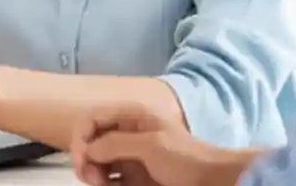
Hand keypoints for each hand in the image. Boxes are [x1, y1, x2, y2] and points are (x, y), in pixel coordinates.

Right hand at [70, 105, 253, 185]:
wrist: (214, 182)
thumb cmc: (188, 158)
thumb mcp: (151, 145)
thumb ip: (116, 143)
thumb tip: (89, 149)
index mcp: (133, 117)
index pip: (93, 119)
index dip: (81, 137)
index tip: (81, 160)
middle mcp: (128, 135)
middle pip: (92, 143)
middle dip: (86, 160)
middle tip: (92, 178)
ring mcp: (132, 158)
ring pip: (99, 164)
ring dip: (94, 175)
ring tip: (102, 185)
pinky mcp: (135, 179)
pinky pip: (111, 181)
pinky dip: (105, 185)